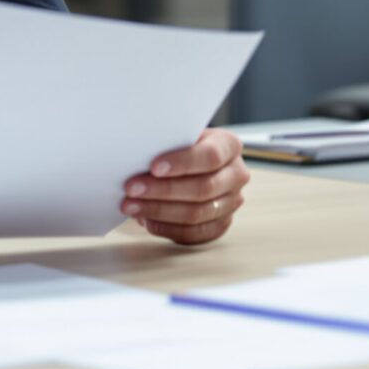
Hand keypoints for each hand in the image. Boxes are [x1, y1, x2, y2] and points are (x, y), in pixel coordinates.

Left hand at [121, 128, 249, 244]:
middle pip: (203, 188)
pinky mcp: (220, 225)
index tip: (154, 167)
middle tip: (132, 189)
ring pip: (197, 214)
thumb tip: (138, 157)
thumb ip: (167, 143)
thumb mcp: (179, 135)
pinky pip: (194, 233)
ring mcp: (231, 202)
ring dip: (159, 211)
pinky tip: (146, 219)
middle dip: (164, 190)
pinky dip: (167, 227)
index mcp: (230, 146)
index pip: (211, 156)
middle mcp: (236, 175)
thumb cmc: (181, 146)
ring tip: (132, 206)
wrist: (192, 162)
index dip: (182, 163)